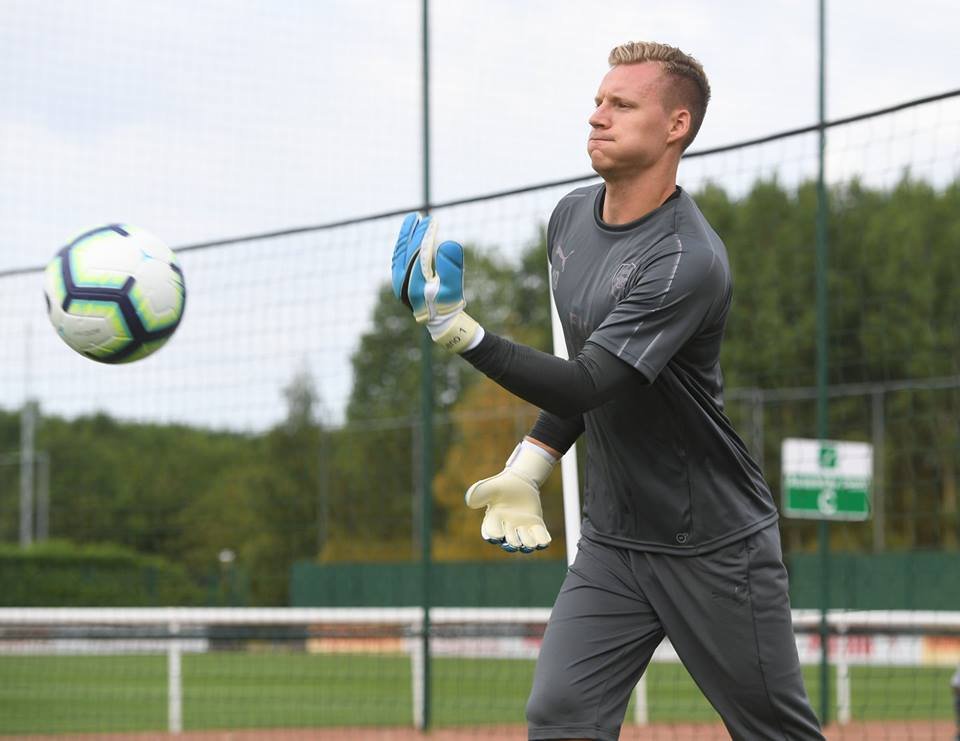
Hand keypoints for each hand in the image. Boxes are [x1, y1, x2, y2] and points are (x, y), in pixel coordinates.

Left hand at [390, 212, 480, 352]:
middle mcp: (401, 282)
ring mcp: (399, 282)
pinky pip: (399, 259)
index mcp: (413, 283)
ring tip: (410, 222)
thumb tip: (448, 242)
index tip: (431, 221)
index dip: (424, 235)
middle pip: (405, 251)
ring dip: (405, 237)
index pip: (417, 253)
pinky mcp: (400, 282)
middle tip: (419, 216)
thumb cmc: (448, 304)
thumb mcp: (453, 287)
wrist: (440, 322)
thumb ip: (451, 266)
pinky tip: (408, 238)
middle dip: (412, 233)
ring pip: (399, 254)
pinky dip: (403, 247)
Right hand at [464, 441, 555, 552]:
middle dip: (512, 543)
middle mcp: (507, 528)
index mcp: (493, 521)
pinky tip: (544, 542)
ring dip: (528, 543)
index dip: (494, 536)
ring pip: (526, 542)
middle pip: (510, 541)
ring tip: (531, 544)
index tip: (497, 536)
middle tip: (516, 543)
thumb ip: (480, 493)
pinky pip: (540, 537)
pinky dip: (542, 540)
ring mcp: (522, 528)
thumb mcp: (490, 487)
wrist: (519, 482)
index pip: (492, 532)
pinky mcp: (535, 525)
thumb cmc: (501, 486)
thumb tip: (469, 501)